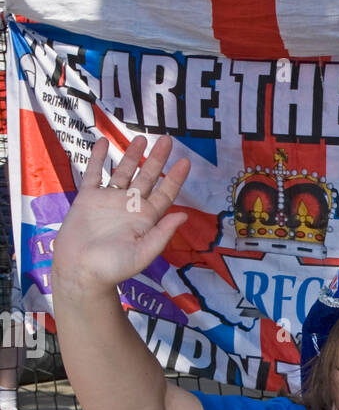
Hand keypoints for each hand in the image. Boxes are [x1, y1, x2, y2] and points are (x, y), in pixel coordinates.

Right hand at [51, 136, 189, 294]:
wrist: (80, 271)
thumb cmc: (112, 268)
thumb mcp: (143, 253)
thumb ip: (162, 233)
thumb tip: (184, 215)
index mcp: (145, 218)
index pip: (164, 194)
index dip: (175, 178)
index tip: (185, 162)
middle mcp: (129, 206)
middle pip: (146, 177)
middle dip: (156, 159)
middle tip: (167, 139)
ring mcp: (108, 200)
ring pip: (123, 172)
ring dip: (131, 155)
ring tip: (140, 138)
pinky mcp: (87, 198)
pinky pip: (93, 173)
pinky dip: (98, 158)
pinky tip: (103, 142)